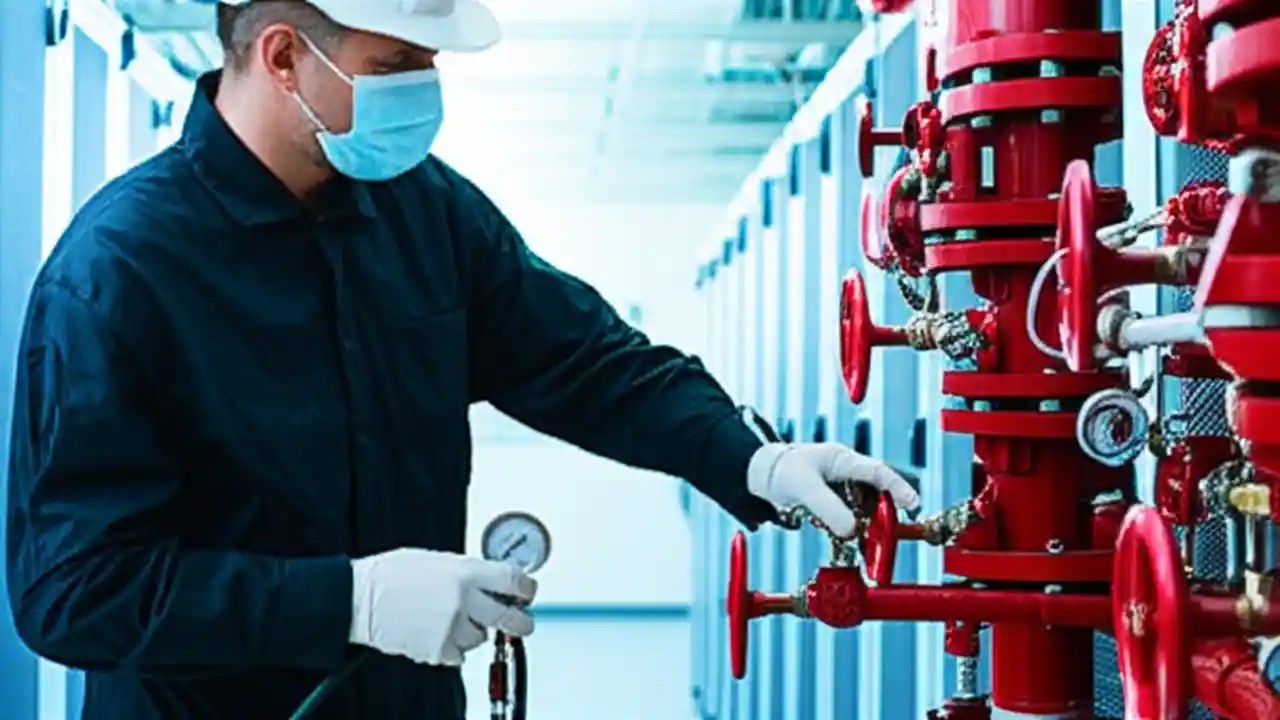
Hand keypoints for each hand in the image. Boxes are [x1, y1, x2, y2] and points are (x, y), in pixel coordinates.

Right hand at [348, 548, 536, 665]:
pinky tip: (436, 631)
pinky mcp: (438, 650)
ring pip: (482, 637)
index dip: (527, 589)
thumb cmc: (391, 574)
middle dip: (521, 622)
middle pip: (512, 619)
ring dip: (473, 631)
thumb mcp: (437, 560)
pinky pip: (460, 655)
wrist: (358, 598)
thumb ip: (468, 572)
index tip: (527, 592)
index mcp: (466, 572)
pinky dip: (453, 647)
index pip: (515, 581)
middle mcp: (464, 600)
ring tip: (449, 618)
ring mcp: (452, 627)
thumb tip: (492, 580)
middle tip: (520, 621)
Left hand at [747, 442, 920, 536]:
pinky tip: (848, 541)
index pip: (878, 472)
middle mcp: (846, 474)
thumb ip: (828, 509)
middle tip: (885, 537)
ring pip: (864, 509)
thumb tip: (851, 530)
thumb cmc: (782, 470)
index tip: (912, 504)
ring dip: (866, 527)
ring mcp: (840, 489)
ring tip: (867, 546)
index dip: (898, 487)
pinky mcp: (832, 504)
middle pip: (875, 494)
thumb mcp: (804, 488)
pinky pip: (849, 518)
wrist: (761, 475)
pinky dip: (850, 531)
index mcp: (842, 460)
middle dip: (883, 516)